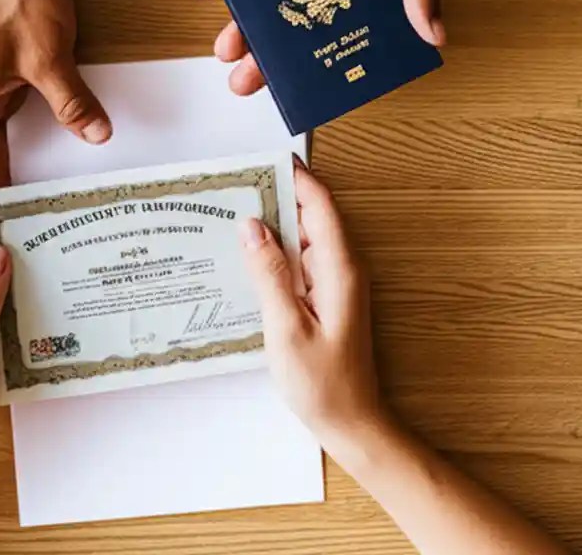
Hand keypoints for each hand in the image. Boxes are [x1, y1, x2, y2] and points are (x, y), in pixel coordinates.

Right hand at [238, 163, 382, 443]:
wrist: (351, 422)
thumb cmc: (322, 384)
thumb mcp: (286, 328)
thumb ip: (269, 275)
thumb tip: (252, 227)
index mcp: (339, 269)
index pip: (320, 204)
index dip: (294, 176)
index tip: (262, 158)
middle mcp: (341, 269)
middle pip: (310, 216)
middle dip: (275, 196)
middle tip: (232, 185)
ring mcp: (334, 284)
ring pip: (302, 238)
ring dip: (272, 226)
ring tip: (229, 215)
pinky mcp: (324, 299)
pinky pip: (299, 263)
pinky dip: (275, 254)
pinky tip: (246, 258)